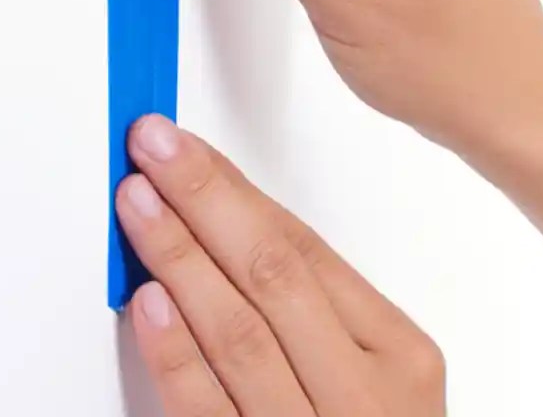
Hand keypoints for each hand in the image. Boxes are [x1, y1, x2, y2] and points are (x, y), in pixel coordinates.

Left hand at [118, 115, 445, 416]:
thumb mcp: (382, 380)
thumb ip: (324, 315)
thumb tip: (237, 228)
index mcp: (402, 357)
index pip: (309, 252)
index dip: (237, 193)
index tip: (187, 152)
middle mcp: (364, 396)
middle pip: (275, 276)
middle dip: (207, 204)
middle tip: (155, 154)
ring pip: (240, 333)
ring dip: (179, 261)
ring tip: (140, 208)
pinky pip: (210, 413)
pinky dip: (176, 356)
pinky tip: (150, 304)